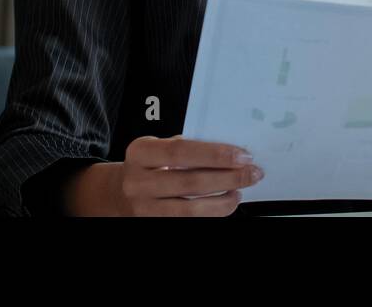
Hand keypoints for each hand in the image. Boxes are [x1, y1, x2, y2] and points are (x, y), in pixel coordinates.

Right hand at [71, 135, 263, 215]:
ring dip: (223, 201)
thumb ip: (187, 148)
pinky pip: (187, 221)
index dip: (215, 154)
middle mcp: (138, 182)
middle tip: (252, 173)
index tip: (242, 155)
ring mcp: (143, 208)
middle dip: (228, 177)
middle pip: (190, 182)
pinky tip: (226, 203)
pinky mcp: (152, 223)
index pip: (182, 152)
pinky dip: (212, 212)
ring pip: (190, 209)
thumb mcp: (159, 147)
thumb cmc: (149, 164)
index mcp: (140, 153)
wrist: (120, 192)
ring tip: (240, 190)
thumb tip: (229, 152)